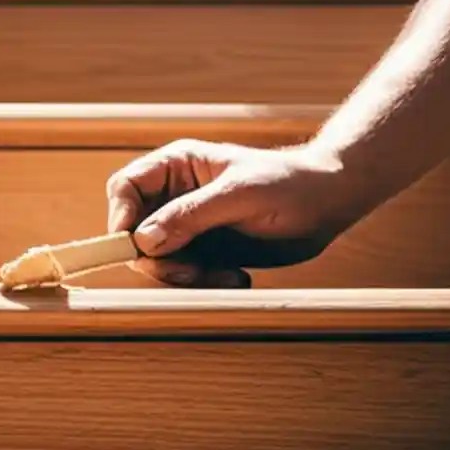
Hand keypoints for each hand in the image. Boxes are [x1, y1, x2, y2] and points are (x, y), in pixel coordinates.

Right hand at [106, 140, 377, 287]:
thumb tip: (143, 240)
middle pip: (134, 232)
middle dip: (159, 259)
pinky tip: (236, 277)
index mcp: (176, 166)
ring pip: (158, 260)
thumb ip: (189, 215)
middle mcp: (174, 195)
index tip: (135, 247)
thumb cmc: (289, 184)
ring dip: (185, 276)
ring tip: (225, 276)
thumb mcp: (239, 195)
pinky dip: (204, 283)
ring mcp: (187, 225)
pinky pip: (185, 275)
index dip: (120, 218)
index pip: (125, 188)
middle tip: (191, 272)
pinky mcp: (203, 250)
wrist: (329, 203)